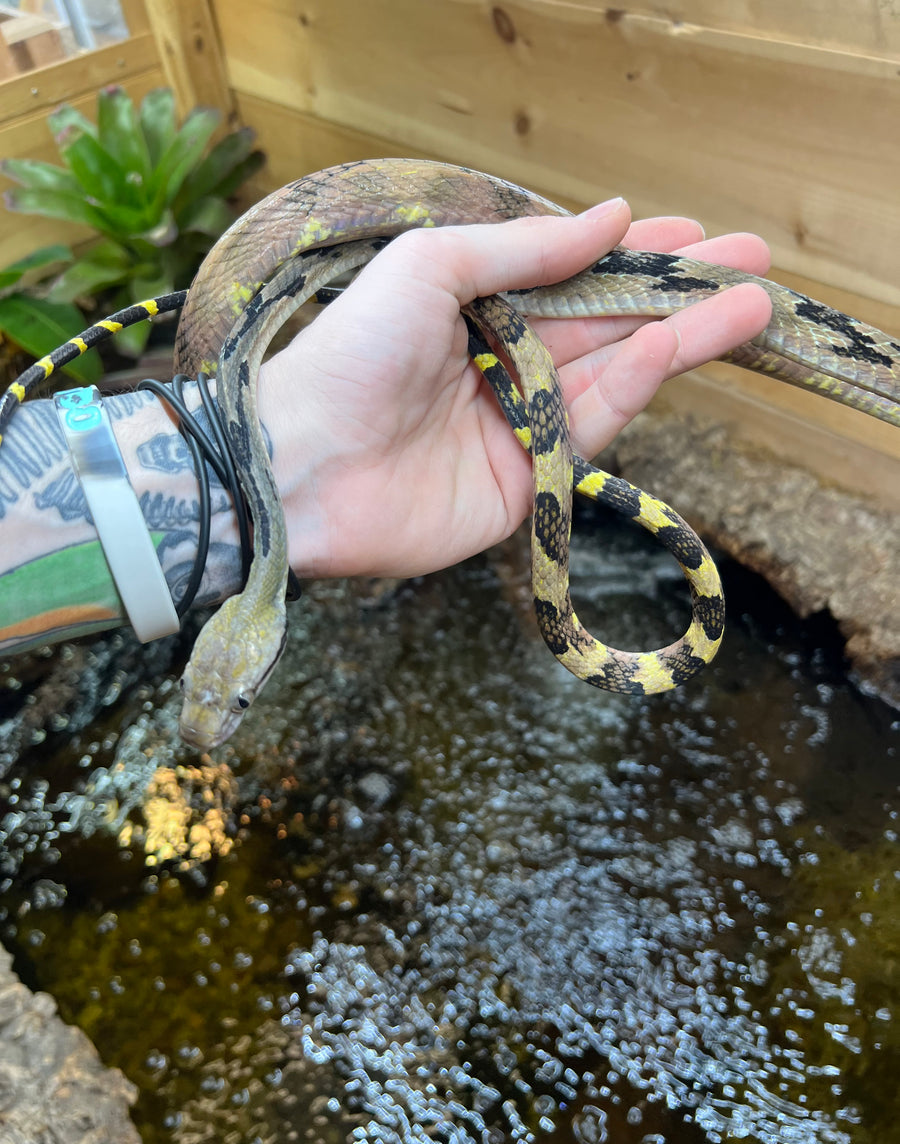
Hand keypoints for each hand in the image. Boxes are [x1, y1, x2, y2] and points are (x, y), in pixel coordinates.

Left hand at [258, 199, 771, 578]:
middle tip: (754, 272)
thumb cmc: (351, 353)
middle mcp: (506, 369)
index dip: (638, 260)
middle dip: (681, 300)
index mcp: (479, 312)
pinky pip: (586, 430)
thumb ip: (524, 250)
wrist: (302, 463)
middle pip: (608, 329)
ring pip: (613, 378)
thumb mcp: (431, 267)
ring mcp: (518, 429)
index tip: (700, 240)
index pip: (575, 281)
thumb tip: (610, 215)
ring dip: (678, 343)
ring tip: (745, 308)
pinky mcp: (524, 485)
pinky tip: (669, 349)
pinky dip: (629, 389)